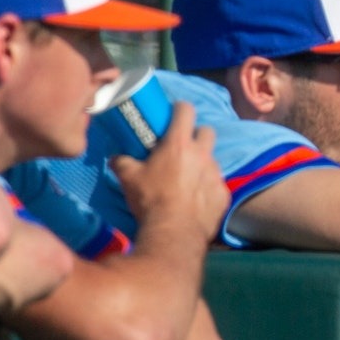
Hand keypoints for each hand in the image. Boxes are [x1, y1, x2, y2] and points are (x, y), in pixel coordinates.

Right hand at [114, 101, 227, 239]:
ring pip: (212, 159)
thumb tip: (115, 158)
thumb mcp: (128, 178)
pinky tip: (195, 198)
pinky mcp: (224, 193)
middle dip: (196, 134)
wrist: (174, 231)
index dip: (179, 108)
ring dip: (201, 163)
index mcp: (179, 144)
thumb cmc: (150, 199)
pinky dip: (207, 187)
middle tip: (182, 146)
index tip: (173, 113)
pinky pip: (217, 183)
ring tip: (186, 177)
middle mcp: (202, 154)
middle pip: (207, 131)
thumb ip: (122, 162)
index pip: (186, 110)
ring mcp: (216, 173)